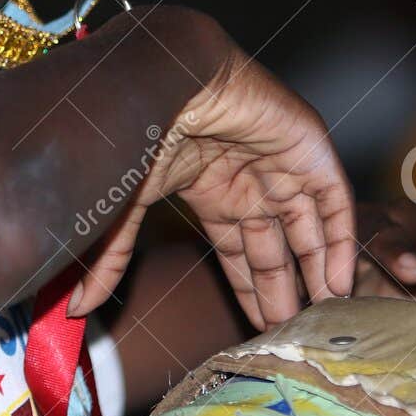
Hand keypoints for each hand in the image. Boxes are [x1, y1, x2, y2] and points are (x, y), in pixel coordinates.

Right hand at [70, 48, 355, 330]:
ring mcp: (281, 164)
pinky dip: (340, 242)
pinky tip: (340, 280)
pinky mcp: (310, 151)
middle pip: (274, 247)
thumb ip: (112, 259)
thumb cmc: (141, 131)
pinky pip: (333, 204)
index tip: (257, 332)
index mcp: (211, 190)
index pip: (237, 252)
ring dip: (317, 273)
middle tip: (292, 336)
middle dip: (282, 292)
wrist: (171, 79)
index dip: (248, 291)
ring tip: (324, 317)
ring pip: (307, 229)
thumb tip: (75, 308)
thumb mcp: (125, 207)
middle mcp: (249, 179)